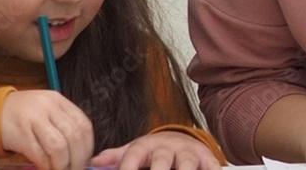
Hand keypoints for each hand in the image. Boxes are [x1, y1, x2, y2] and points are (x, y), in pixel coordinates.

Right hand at [0, 90, 93, 169]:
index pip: (83, 124)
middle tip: (76, 169)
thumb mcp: (45, 111)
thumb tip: (81, 152)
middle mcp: (48, 107)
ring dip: (63, 165)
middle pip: (74, 136)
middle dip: (78, 158)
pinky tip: (46, 169)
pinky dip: (46, 166)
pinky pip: (39, 154)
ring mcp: (33, 119)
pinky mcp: (20, 134)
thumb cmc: (22, 115)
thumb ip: (62, 124)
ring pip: (59, 146)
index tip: (86, 160)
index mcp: (58, 101)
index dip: (88, 146)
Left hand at [89, 131, 221, 169]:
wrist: (181, 139)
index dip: (126, 169)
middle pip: (162, 163)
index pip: (132, 158)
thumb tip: (93, 161)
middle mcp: (167, 149)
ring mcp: (189, 154)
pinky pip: (211, 168)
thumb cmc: (153, 151)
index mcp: (145, 147)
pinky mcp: (208, 160)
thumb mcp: (134, 151)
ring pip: (187, 166)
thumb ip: (115, 157)